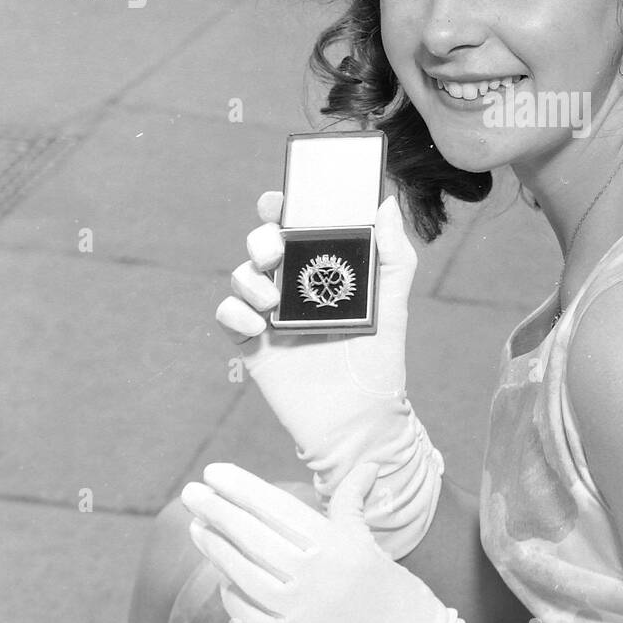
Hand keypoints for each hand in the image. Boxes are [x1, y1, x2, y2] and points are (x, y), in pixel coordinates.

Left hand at [182, 463, 483, 622]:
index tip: (214, 472)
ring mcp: (297, 614)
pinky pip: (246, 616)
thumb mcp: (375, 546)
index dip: (241, 488)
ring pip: (241, 573)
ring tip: (197, 527)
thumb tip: (366, 466)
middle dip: (216, 510)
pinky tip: (224, 579)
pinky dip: (231, 595)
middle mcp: (312, 576)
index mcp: (335, 545)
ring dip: (215, 548)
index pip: (275, 507)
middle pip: (251, 535)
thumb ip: (354, 507)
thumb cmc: (401, 601)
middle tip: (191, 492)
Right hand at [215, 191, 441, 558]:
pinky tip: (257, 327)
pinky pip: (228, 316)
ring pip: (242, 277)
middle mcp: (295, 286)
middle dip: (260, 238)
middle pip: (262, 245)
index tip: (279, 200)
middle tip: (273, 251)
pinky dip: (234, 314)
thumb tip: (387, 202)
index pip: (297, 226)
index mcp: (326, 269)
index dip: (282, 206)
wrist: (360, 421)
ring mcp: (271, 315)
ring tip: (271, 301)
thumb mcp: (394, 302)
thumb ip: (393, 253)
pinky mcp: (253, 345)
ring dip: (248, 278)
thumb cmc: (381, 360)